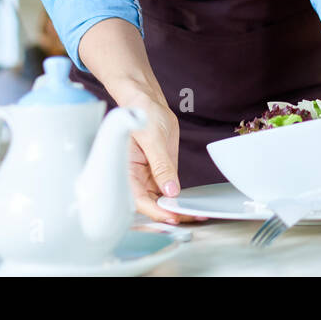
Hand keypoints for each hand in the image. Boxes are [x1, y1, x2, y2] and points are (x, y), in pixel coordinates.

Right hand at [124, 96, 206, 223]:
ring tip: (195, 214)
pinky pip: (167, 189)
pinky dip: (178, 197)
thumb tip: (170, 190)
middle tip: (191, 217)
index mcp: (124, 170)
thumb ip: (161, 166)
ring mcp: (146, 176)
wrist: (147, 102)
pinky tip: (191, 203)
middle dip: (169, 213)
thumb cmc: (141, 113)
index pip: (138, 199)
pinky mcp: (158, 171)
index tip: (172, 215)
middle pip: (150, 204)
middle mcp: (134, 177)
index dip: (155, 210)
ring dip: (176, 207)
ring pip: (160, 199)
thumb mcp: (153, 139)